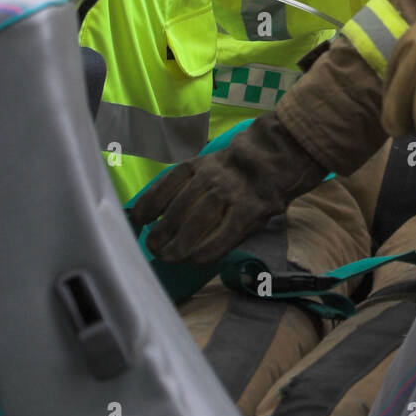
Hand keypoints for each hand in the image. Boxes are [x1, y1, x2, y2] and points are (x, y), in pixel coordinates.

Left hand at [127, 112, 325, 263]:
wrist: (278, 156)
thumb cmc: (236, 169)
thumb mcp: (207, 166)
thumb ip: (185, 185)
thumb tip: (153, 215)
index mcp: (196, 166)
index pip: (163, 187)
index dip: (147, 207)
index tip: (137, 223)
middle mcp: (210, 178)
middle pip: (178, 209)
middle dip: (161, 233)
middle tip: (155, 249)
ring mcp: (231, 193)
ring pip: (198, 223)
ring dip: (179, 245)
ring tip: (170, 257)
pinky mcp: (250, 210)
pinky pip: (225, 234)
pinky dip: (208, 250)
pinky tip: (197, 260)